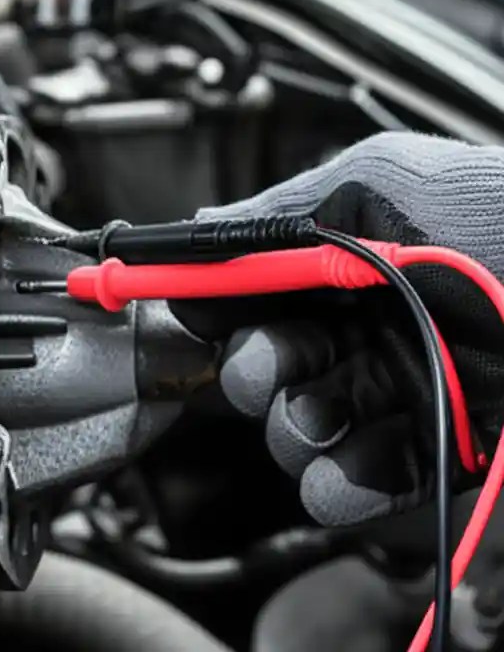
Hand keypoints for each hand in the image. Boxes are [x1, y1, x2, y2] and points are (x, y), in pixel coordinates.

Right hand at [178, 132, 503, 525]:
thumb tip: (200, 233)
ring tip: (317, 415)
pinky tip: (344, 469)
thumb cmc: (501, 214)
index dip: (214, 312)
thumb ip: (280, 214)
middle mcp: (364, 328)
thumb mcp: (380, 182)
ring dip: (294, 430)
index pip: (251, 296)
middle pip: (266, 372)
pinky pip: (360, 483)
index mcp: (343, 263)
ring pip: (300, 433)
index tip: (193, 316)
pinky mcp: (437, 447)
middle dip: (253, 374)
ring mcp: (400, 389)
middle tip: (268, 367)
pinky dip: (340, 484)